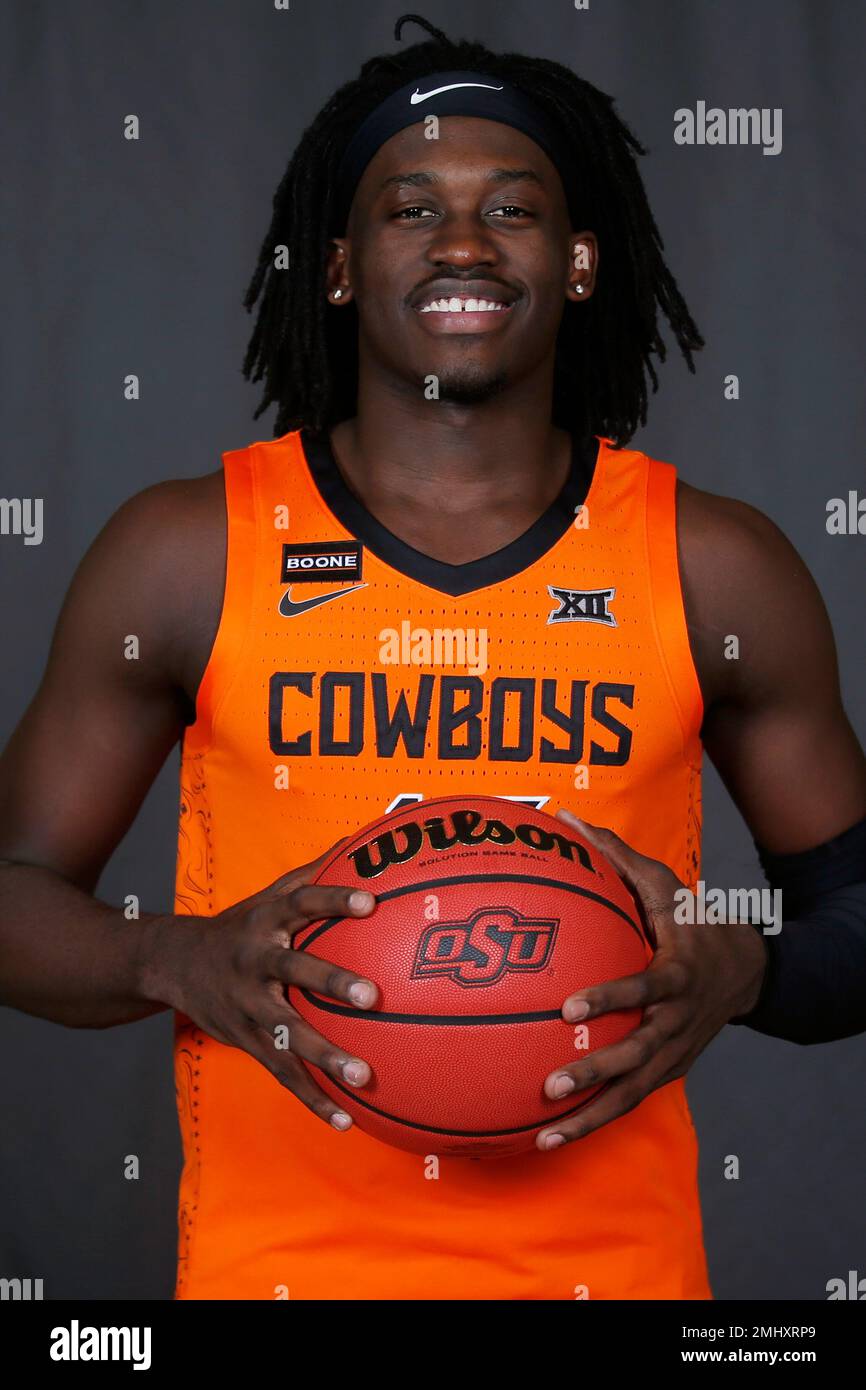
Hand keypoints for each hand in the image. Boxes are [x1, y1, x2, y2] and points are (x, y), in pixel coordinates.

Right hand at [141, 842, 377, 1131]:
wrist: (171, 964)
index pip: (302, 903)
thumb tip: (362, 842)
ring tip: (363, 1075)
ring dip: (325, 1056)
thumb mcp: (267, 895)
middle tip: (371, 995)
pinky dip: (312, 1099)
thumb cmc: (239, 926)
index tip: (370, 901)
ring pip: (287, 1033)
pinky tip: (345, 1120)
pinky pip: (281, 1074)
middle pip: (293, 969)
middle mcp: (254, 961)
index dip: (334, 899)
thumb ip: (313, 874)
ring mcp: (246, 1006)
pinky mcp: (244, 1042)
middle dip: (331, 981)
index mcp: (265, 921)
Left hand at [536, 809, 767, 1150]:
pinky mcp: (667, 1074)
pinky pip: (628, 1103)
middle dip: (595, 1073)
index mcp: (677, 973)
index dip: (610, 999)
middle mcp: (677, 1021)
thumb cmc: (692, 922)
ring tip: (544, 1135)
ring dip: (589, 1117)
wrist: (748, 971)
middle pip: (636, 1055)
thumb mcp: (663, 885)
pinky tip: (549, 1138)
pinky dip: (593, 1123)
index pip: (643, 989)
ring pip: (632, 1094)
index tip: (569, 1008)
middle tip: (550, 1085)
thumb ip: (614, 855)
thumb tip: (564, 817)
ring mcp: (674, 1054)